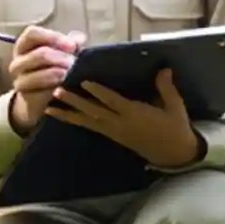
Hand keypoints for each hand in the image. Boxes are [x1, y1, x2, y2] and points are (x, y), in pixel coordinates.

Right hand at [6, 26, 86, 134]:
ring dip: (55, 74)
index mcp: (24, 45)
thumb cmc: (50, 68)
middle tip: (73, 62)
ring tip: (68, 74)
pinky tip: (62, 87)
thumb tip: (80, 38)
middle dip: (59, 58)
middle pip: (37, 54)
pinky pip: (38, 93)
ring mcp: (20, 80)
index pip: (32, 34)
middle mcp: (18, 62)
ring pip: (35, 75)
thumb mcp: (60, 53)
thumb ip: (69, 44)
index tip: (72, 46)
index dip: (52, 37)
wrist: (40, 97)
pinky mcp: (25, 98)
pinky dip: (52, 89)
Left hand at [45, 68, 201, 168]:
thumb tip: (163, 68)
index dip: (100, 93)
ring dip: (68, 114)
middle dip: (75, 102)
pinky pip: (91, 128)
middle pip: (94, 112)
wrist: (174, 154)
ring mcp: (114, 132)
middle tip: (58, 91)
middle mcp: (120, 124)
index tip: (85, 82)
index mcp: (135, 115)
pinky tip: (64, 116)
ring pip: (87, 122)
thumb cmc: (175, 128)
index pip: (114, 102)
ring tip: (49, 108)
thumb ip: (166, 88)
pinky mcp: (112, 136)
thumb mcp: (175, 107)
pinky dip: (76, 121)